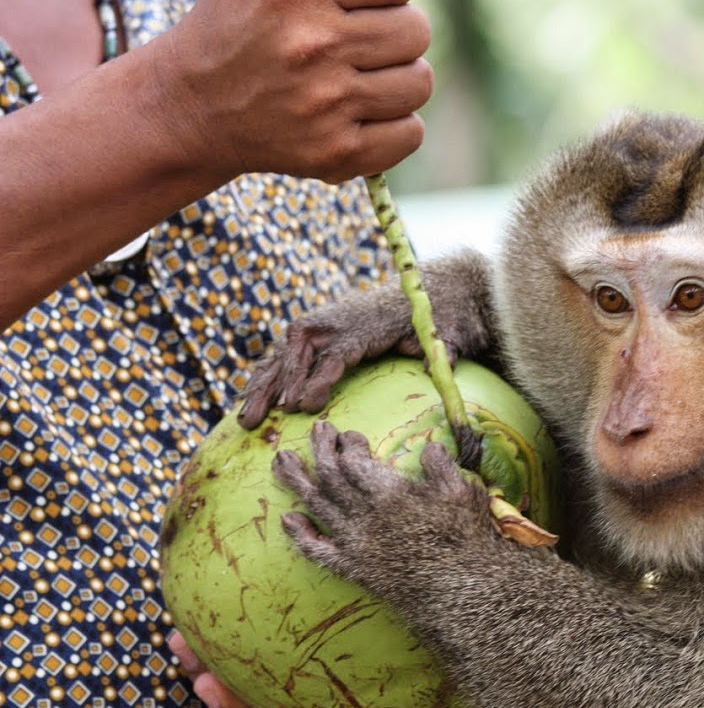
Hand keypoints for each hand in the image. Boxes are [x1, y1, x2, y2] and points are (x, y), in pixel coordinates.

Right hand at [156, 0, 433, 181]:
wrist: (194, 108)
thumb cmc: (243, 30)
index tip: (362, 11)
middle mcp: (312, 44)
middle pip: (416, 32)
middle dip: (398, 36)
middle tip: (364, 46)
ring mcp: (326, 102)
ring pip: (420, 83)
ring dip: (400, 80)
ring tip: (364, 80)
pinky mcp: (336, 150)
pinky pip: (411, 133)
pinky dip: (397, 126)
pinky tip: (364, 116)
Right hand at [237, 250, 495, 429]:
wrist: (433, 287)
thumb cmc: (444, 314)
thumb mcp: (453, 328)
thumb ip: (447, 344)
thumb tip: (445, 360)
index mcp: (371, 321)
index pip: (338, 350)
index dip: (319, 377)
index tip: (305, 405)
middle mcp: (343, 319)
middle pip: (301, 348)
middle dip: (281, 382)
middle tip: (270, 416)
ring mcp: (328, 324)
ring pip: (286, 352)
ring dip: (263, 384)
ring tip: (245, 420)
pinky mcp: (322, 331)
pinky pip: (286, 354)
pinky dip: (267, 375)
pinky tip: (251, 401)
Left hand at [272, 422, 501, 608]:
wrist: (460, 592)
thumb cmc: (466, 539)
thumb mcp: (463, 493)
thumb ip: (441, 467)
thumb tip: (429, 447)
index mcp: (389, 493)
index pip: (353, 461)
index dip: (347, 443)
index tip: (350, 435)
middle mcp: (364, 516)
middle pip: (329, 476)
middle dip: (320, 449)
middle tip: (317, 429)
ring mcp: (354, 543)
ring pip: (316, 506)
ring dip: (296, 481)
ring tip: (282, 460)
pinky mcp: (354, 568)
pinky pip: (317, 551)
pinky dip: (299, 535)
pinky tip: (288, 519)